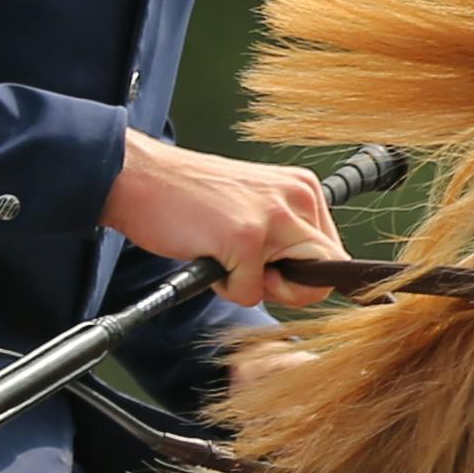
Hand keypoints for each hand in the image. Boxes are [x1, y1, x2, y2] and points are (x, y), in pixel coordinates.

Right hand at [104, 133, 352, 306]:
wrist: (139, 177)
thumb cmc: (190, 199)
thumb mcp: (253, 209)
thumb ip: (286, 239)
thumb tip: (313, 285)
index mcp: (303, 189)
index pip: (334, 255)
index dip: (304, 277)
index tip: (272, 271)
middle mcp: (297, 198)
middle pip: (325, 274)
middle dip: (288, 289)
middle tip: (247, 269)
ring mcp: (273, 216)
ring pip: (295, 287)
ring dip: (256, 287)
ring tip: (223, 255)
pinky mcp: (246, 237)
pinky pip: (251, 294)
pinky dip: (225, 288)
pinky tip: (206, 253)